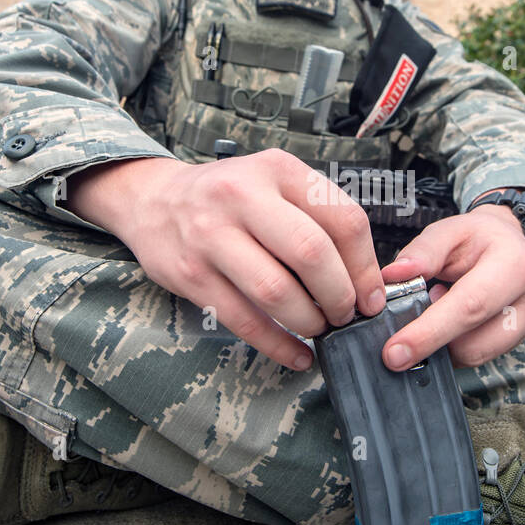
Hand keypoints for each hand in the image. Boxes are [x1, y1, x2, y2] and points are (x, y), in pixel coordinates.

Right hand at [65, 150, 386, 371]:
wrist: (153, 200)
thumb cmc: (229, 198)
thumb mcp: (275, 183)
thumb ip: (318, 218)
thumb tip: (366, 281)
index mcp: (278, 170)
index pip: (342, 219)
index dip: (365, 266)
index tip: (371, 296)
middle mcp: (243, 196)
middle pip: (311, 254)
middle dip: (339, 296)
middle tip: (345, 314)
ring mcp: (211, 236)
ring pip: (276, 292)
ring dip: (309, 321)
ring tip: (319, 328)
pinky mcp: (191, 274)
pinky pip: (244, 320)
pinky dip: (278, 345)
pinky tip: (297, 354)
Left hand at [377, 204, 524, 370]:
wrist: (508, 240)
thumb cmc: (477, 237)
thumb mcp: (447, 231)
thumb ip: (420, 253)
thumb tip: (394, 276)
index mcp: (516, 263)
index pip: (469, 306)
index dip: (430, 333)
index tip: (396, 351)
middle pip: (475, 342)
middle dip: (432, 345)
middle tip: (405, 335)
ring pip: (477, 355)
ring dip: (447, 343)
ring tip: (441, 308)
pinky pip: (483, 356)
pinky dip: (458, 344)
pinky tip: (454, 320)